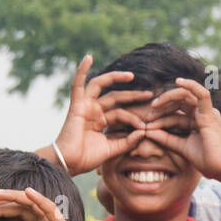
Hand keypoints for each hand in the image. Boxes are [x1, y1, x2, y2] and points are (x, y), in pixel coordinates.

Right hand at [52, 55, 149, 174]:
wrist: (70, 163)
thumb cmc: (87, 158)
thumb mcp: (112, 150)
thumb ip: (127, 142)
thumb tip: (143, 132)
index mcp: (101, 122)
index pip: (121, 114)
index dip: (134, 118)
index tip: (146, 126)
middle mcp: (94, 111)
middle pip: (116, 97)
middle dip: (133, 95)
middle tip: (149, 94)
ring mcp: (86, 106)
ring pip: (101, 86)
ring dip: (115, 78)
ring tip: (131, 75)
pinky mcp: (77, 105)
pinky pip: (78, 84)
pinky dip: (81, 70)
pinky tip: (88, 57)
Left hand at [143, 79, 220, 177]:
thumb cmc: (207, 160)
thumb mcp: (181, 147)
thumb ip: (166, 139)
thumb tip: (147, 131)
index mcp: (197, 121)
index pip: (175, 114)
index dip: (160, 118)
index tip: (146, 126)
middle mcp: (202, 114)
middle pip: (178, 102)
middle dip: (162, 107)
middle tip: (148, 116)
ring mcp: (207, 112)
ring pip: (185, 96)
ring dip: (168, 99)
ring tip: (155, 106)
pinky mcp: (210, 114)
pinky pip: (201, 94)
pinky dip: (191, 85)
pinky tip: (179, 81)